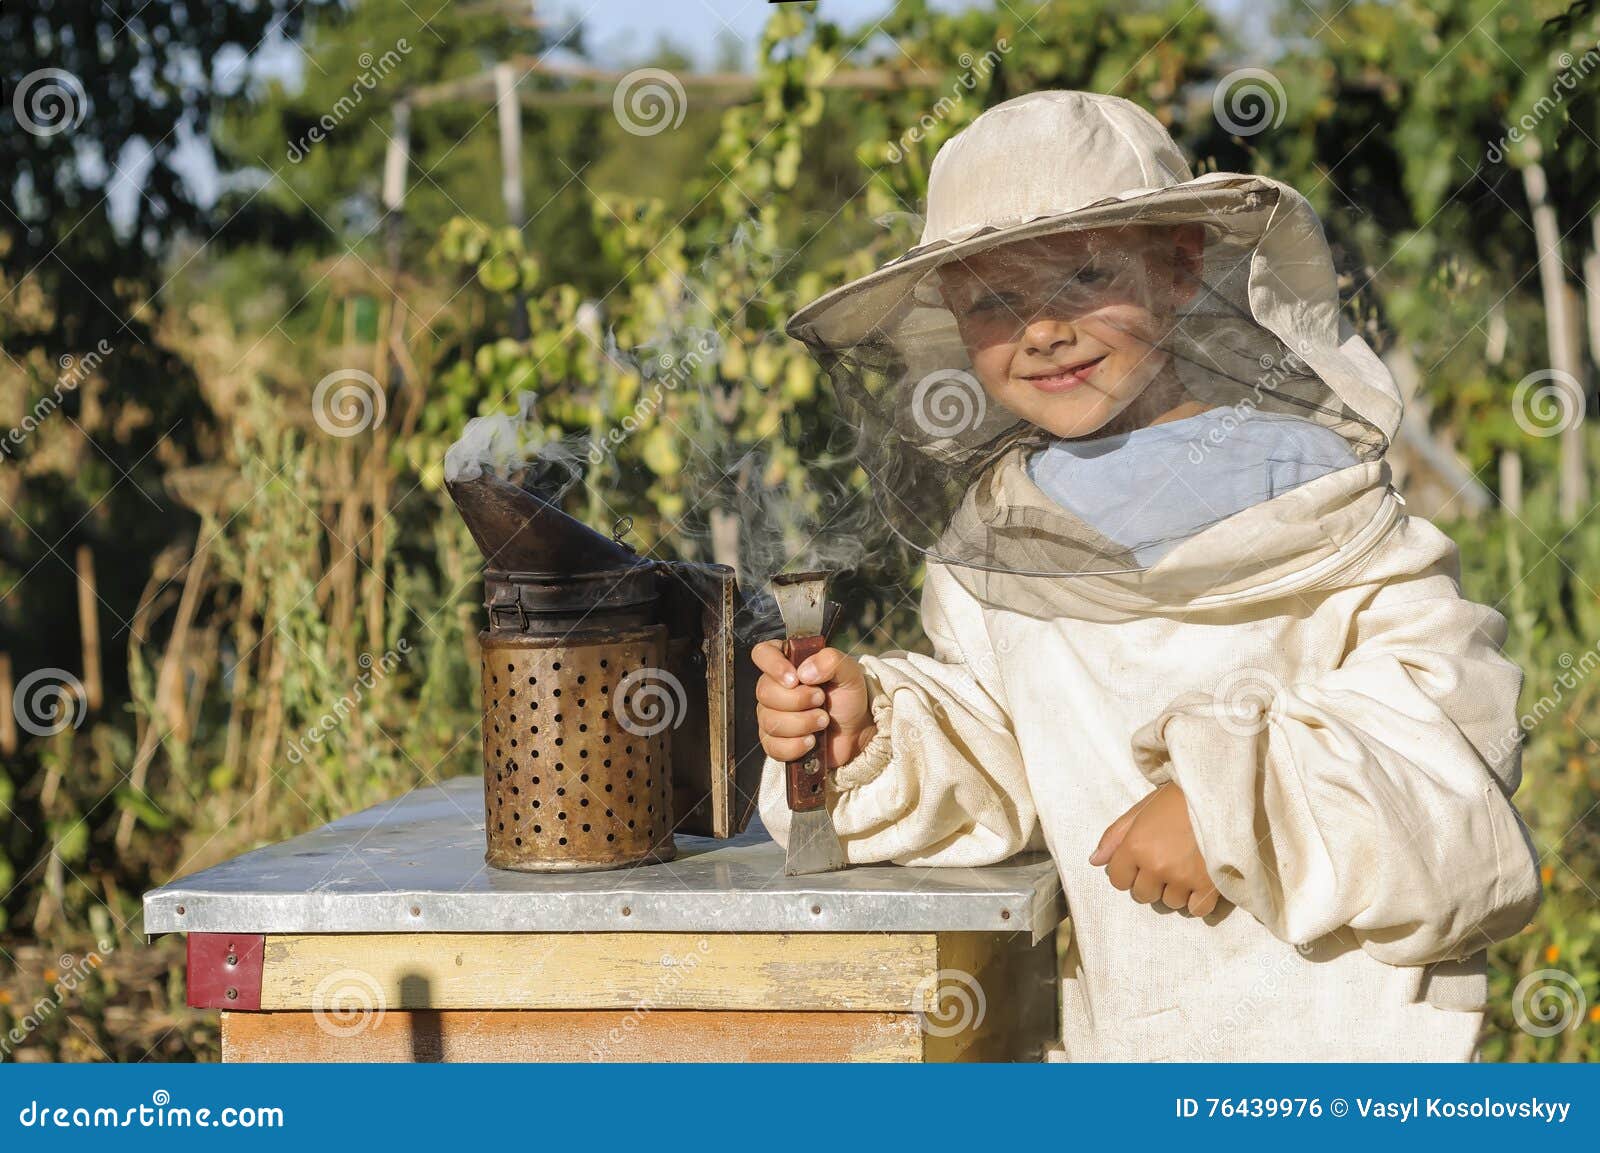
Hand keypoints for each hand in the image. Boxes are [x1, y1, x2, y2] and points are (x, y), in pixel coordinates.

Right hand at [752, 640, 876, 768]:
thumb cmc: (848, 698)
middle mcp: (774, 688)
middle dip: (798, 700)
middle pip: (765, 692)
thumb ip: (831, 661)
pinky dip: (796, 746)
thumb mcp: (849, 672)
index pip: (763, 654)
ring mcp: (770, 716)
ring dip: (803, 723)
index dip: (773, 665)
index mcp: (788, 663)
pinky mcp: (774, 742)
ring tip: (823, 720)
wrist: (856, 731)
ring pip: (771, 721)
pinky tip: (812, 740)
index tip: (795, 679)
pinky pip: (774, 746)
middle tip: (821, 700)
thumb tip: (805, 672)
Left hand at [1089, 783, 1219, 915]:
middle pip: (1143, 895)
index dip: (1127, 872)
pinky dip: (1197, 901)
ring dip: (1176, 890)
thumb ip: (1115, 836)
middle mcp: (1156, 866)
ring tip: (1186, 869)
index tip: (1140, 863)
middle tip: (1166, 864)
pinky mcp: (1209, 886)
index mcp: (1135, 846)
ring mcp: (1183, 878)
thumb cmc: (1178, 799)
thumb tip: (1094, 861)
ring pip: (1170, 903)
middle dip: (1151, 883)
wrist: (1221, 795)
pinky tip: (1201, 883)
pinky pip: (1196, 910)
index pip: (1118, 880)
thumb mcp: (1141, 810)